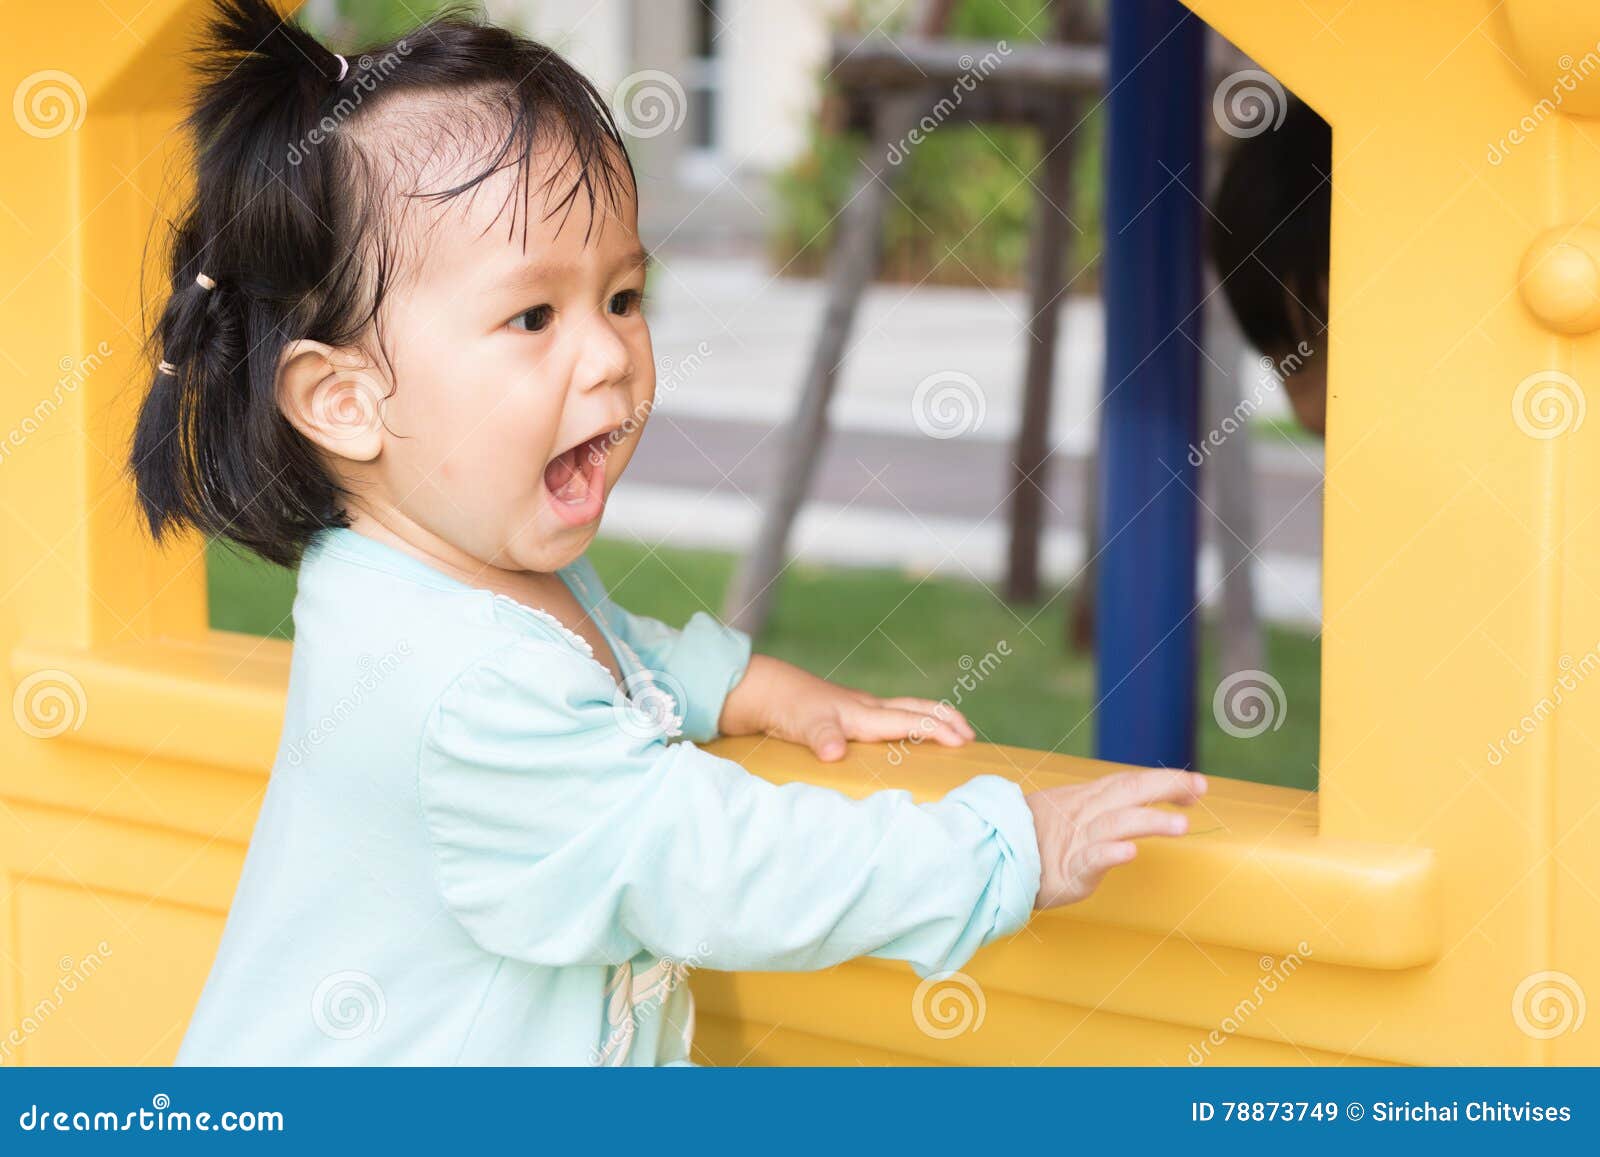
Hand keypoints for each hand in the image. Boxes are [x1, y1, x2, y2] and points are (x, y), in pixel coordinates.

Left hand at [717, 654, 975, 760]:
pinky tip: (906, 736)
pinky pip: (889, 718)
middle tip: (970, 737)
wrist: (763, 690)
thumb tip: (835, 753)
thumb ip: (822, 738)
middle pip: (916, 709)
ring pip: (904, 711)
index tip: (963, 742)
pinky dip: (909, 724)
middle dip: (946, 720)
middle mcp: (867, 709)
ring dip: (930, 720)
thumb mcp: (804, 724)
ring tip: (950, 733)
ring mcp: (858, 709)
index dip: (938, 731)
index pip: (911, 721)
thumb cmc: (786, 706)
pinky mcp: (847, 714)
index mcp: (864, 714)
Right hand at [1027, 769, 1207, 907]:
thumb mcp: (1066, 811)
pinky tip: (1129, 852)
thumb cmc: (1033, 838)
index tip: (1197, 785)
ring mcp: (1077, 840)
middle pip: (1130, 792)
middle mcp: (1085, 813)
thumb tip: (1132, 800)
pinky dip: (1110, 853)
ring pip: (1118, 824)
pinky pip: (1091, 858)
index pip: (1130, 782)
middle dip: (1167, 787)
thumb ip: (1098, 805)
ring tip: (1181, 824)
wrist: (993, 856)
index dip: (1165, 781)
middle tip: (1199, 787)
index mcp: (1087, 799)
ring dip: (1150, 821)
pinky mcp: (1069, 869)